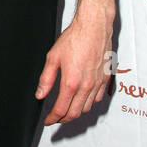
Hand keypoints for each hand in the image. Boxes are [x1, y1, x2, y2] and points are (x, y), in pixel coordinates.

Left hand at [35, 6, 113, 125]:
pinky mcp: (105, 78)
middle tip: (55, 118)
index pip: (60, 110)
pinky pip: (97, 99)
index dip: (52, 118)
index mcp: (71, 83)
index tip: (48, 120)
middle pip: (74, 113)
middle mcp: (86, 86)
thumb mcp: (53, 58)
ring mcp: (97, 83)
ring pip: (87, 108)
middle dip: (63, 119)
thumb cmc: (75, 38)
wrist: (94, 26)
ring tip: (67, 110)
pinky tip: (82, 99)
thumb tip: (40, 94)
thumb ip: (46, 79)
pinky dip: (88, 103)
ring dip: (76, 112)